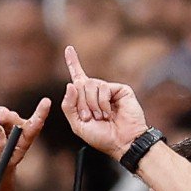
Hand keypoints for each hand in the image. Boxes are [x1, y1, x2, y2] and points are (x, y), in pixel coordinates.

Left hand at [61, 46, 149, 160]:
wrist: (122, 142)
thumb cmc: (102, 137)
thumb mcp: (77, 125)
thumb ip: (69, 106)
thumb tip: (71, 84)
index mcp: (86, 100)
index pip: (78, 78)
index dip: (73, 63)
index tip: (68, 48)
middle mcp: (97, 92)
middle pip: (80, 84)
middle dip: (81, 103)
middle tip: (90, 118)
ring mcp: (109, 90)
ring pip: (90, 85)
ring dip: (92, 104)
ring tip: (100, 117)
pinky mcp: (120, 89)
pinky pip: (103, 88)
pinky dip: (102, 103)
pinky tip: (108, 113)